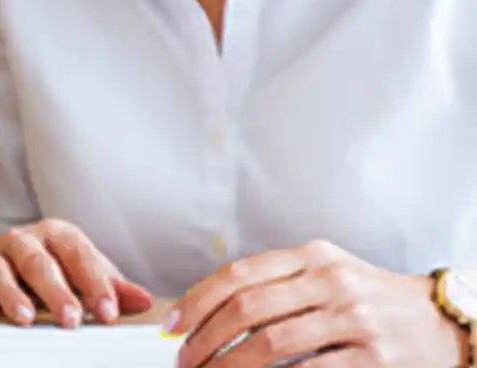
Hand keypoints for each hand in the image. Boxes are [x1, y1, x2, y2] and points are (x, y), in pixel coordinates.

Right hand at [0, 218, 153, 327]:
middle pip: (37, 261)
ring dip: (11, 293)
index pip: (78, 255)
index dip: (94, 283)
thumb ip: (112, 288)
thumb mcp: (83, 274)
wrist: (3, 260)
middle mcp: (22, 240)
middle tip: (71, 319)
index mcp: (56, 235)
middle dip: (55, 291)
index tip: (107, 312)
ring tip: (26, 318)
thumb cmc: (50, 269)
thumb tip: (144, 300)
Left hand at [166, 240, 465, 367]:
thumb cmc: (370, 297)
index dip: (197, 302)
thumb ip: (274, 284)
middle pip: (247, 309)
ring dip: (229, 365)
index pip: (238, 274)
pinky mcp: (372, 357)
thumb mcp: (324, 273)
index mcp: (311, 256)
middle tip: (185, 359)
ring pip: (271, 343)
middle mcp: (330, 281)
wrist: (439, 320)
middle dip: (205, 337)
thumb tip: (208, 310)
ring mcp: (353, 318)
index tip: (174, 327)